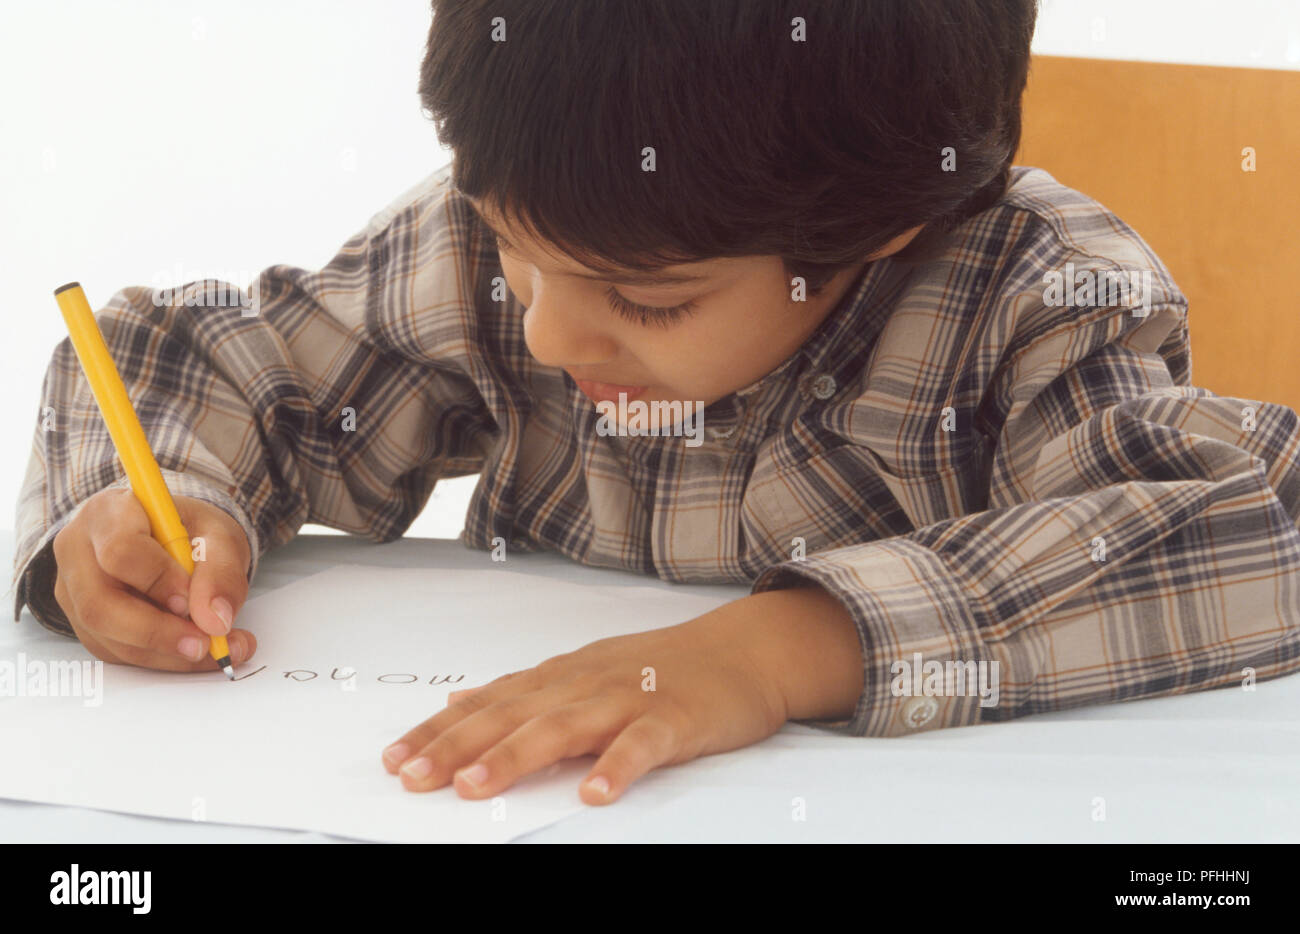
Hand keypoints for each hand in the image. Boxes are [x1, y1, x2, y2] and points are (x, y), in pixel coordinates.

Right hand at [52, 487, 255, 670]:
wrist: (175, 540)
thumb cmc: (191, 531)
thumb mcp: (219, 536)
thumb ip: (222, 571)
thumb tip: (215, 620)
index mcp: (108, 514)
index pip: (119, 550)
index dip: (157, 580)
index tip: (193, 599)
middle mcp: (78, 551)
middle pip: (99, 604)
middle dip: (158, 632)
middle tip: (207, 643)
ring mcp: (74, 591)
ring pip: (107, 636)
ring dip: (167, 653)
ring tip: (219, 648)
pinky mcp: (84, 623)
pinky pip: (117, 651)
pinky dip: (163, 659)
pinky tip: (199, 652)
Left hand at [380, 596, 796, 804]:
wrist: (742, 650)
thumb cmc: (659, 667)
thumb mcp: (581, 672)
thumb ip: (521, 691)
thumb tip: (458, 701)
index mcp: (561, 678)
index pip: (488, 704)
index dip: (439, 732)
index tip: (394, 758)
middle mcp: (585, 684)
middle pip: (513, 715)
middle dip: (458, 746)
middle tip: (413, 778)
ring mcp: (629, 699)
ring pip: (565, 727)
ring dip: (516, 756)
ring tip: (475, 788)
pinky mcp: (674, 720)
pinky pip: (643, 746)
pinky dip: (617, 766)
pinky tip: (594, 793)